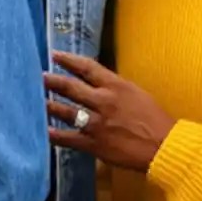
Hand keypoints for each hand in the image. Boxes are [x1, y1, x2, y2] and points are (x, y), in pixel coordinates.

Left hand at [44, 51, 175, 171]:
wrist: (163, 145)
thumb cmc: (154, 118)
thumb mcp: (136, 93)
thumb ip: (115, 87)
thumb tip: (97, 83)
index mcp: (115, 86)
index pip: (86, 68)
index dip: (68, 60)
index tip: (55, 55)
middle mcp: (104, 101)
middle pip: (71, 87)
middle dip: (52, 81)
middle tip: (39, 77)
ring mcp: (97, 123)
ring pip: (67, 111)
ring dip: (50, 105)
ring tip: (38, 102)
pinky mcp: (95, 144)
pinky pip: (71, 138)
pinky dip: (56, 135)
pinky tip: (46, 132)